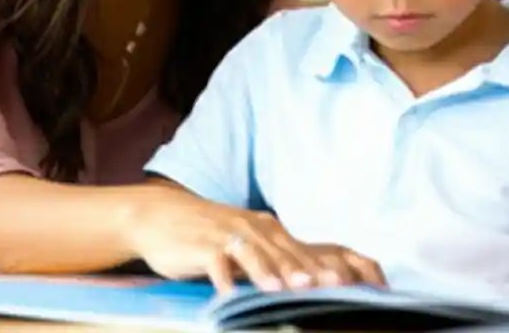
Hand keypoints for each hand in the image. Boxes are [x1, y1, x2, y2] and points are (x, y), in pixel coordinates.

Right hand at [124, 184, 384, 293]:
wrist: (160, 214)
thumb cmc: (210, 235)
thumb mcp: (246, 242)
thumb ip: (274, 258)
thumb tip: (309, 282)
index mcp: (266, 229)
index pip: (301, 251)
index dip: (324, 268)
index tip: (348, 285)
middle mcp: (250, 228)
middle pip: (282, 252)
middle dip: (305, 270)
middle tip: (327, 287)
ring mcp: (225, 235)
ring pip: (252, 253)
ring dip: (267, 271)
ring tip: (281, 290)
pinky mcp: (200, 245)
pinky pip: (214, 261)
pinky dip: (223, 277)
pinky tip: (230, 293)